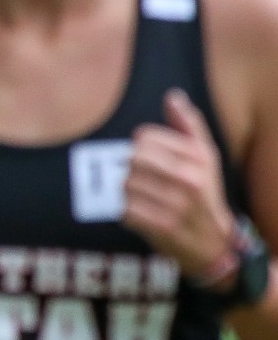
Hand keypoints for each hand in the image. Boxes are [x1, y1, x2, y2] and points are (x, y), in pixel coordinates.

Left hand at [123, 88, 234, 276]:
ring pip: (125, 184)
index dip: (141, 147)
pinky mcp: (162, 227)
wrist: (213, 242)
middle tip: (147, 181)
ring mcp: (177, 205)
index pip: (144, 137)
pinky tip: (145, 215)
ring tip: (148, 199)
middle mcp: (190, 179)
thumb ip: (188, 125)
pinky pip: (125, 209)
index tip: (152, 160)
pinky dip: (129, 212)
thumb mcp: (205, 156)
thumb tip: (172, 97)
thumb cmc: (204, 193)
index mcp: (199, 157)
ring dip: (129, 192)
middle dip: (133, 169)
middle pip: (132, 158)